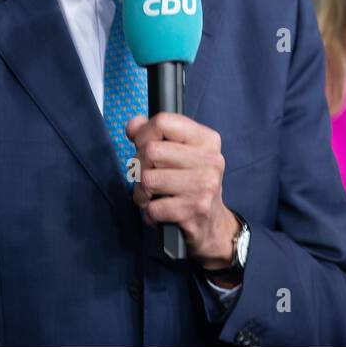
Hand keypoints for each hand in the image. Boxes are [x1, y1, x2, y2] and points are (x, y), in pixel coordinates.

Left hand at [127, 112, 237, 269]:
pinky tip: (160, 212)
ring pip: (148, 179)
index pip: (164, 121)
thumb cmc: (190, 183)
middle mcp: (210, 160)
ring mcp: (205, 186)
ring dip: (141, 192)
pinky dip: (149, 212)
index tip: (143, 146)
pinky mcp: (196, 210)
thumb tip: (133, 125)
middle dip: (139, 166)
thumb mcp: (180, 153)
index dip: (144, 134)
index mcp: (207, 139)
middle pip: (151, 150)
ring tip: (152, 196)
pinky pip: (153, 207)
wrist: (212, 224)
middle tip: (147, 176)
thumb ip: (154, 134)